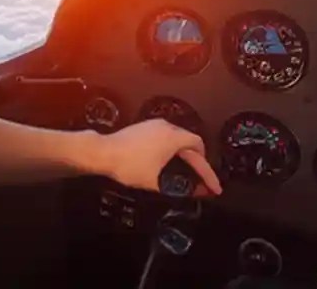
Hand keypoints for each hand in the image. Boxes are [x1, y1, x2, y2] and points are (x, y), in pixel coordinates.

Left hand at [94, 119, 222, 195]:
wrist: (102, 152)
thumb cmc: (129, 166)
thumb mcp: (155, 181)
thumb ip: (178, 186)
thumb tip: (196, 191)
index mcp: (173, 137)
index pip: (199, 151)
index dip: (209, 171)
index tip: (214, 187)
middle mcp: (167, 127)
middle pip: (191, 144)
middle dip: (199, 164)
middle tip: (204, 183)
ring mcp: (155, 125)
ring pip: (179, 139)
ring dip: (187, 156)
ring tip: (190, 174)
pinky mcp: (145, 127)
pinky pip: (168, 137)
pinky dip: (175, 150)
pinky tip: (172, 163)